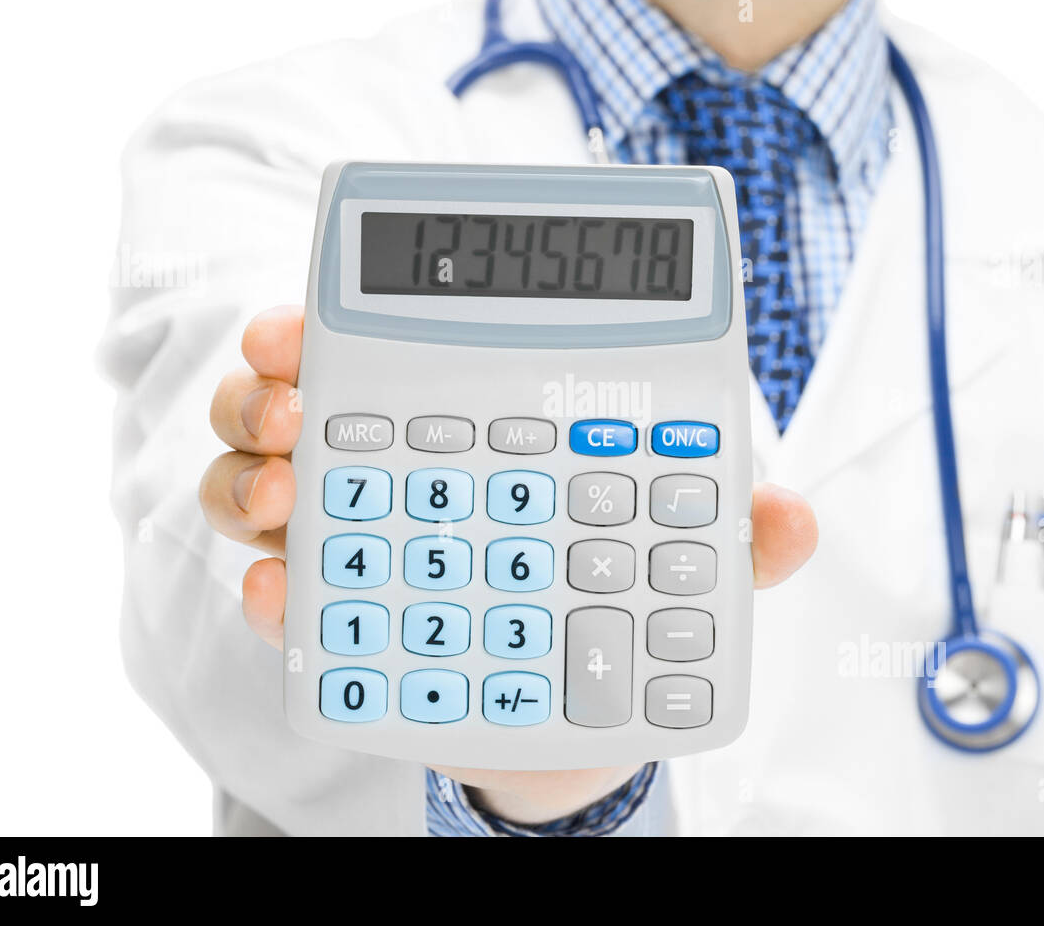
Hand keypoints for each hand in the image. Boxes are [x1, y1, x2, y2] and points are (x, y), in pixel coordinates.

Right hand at [200, 305, 818, 824]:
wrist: (578, 718)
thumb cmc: (615, 603)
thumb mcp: (681, 562)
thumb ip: (728, 536)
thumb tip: (790, 517)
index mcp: (461, 418)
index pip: (381, 351)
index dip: (326, 328)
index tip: (303, 325)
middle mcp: (387, 466)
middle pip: (290, 403)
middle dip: (269, 392)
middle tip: (292, 407)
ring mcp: (354, 541)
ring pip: (259, 483)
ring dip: (252, 478)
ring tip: (288, 496)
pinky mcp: (339, 621)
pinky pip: (279, 593)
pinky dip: (270, 589)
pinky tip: (283, 590)